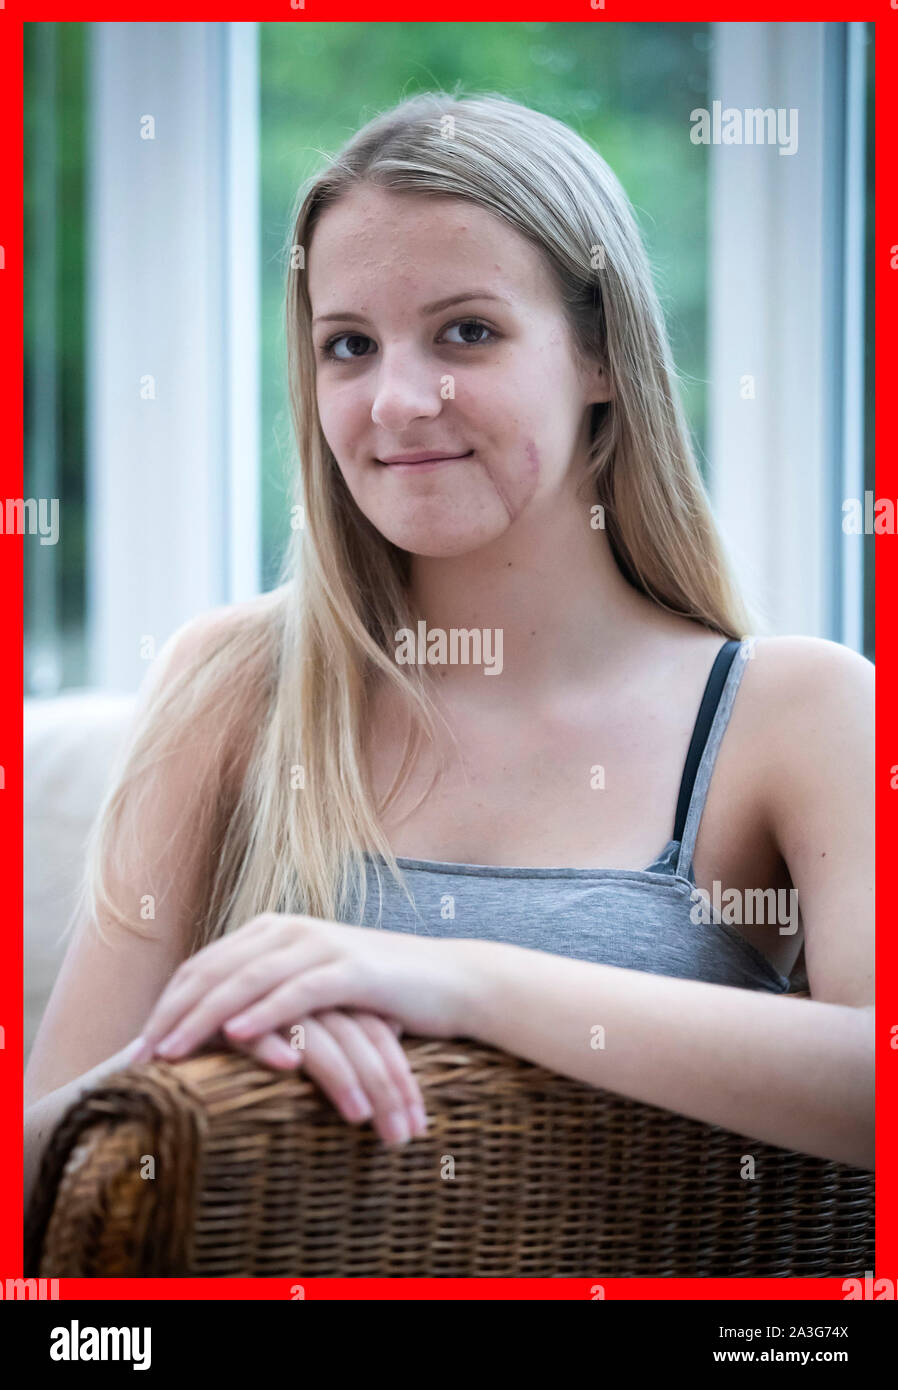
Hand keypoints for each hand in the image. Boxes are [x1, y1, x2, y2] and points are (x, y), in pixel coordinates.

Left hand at [135, 912, 478, 1071]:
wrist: (449, 982)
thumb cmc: (378, 997)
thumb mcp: (315, 992)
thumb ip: (270, 997)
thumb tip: (219, 1034)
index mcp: (275, 931)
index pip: (206, 966)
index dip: (169, 1004)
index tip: (139, 1046)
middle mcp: (291, 930)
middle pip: (215, 970)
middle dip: (174, 1014)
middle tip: (142, 1055)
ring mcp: (321, 945)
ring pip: (248, 980)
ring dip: (205, 1017)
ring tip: (174, 1051)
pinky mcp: (352, 970)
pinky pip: (298, 991)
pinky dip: (265, 1012)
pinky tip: (238, 1035)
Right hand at [228, 1008, 426, 1145]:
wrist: (181, 1026)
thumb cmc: (252, 1041)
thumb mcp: (306, 1037)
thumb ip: (342, 1034)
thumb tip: (398, 1035)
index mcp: (324, 994)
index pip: (374, 1030)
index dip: (399, 1077)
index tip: (418, 1126)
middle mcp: (300, 990)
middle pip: (354, 1033)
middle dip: (384, 1087)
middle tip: (403, 1137)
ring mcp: (263, 999)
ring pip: (314, 1035)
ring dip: (341, 1075)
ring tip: (362, 1117)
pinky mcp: (220, 1015)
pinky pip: (249, 1029)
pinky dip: (269, 1044)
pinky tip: (288, 1064)